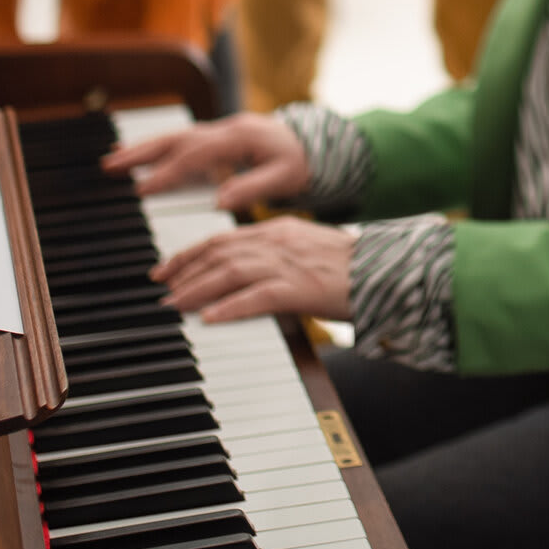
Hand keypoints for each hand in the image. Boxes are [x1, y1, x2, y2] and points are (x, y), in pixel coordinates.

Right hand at [102, 111, 308, 210]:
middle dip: (141, 152)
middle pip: (175, 139)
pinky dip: (156, 148)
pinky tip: (137, 157)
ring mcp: (217, 131)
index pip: (196, 155)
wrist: (310, 142)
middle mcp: (224, 130)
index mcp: (239, 139)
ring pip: (173, 137)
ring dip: (142, 148)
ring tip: (112, 160)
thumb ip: (253, 188)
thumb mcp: (285, 177)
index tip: (143, 188)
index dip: (168, 171)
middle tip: (110, 165)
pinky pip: (180, 141)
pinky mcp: (214, 138)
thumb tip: (220, 201)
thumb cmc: (298, 161)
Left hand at [152, 216, 352, 322]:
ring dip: (197, 288)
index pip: (223, 237)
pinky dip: (230, 307)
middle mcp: (279, 242)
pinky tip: (209, 318)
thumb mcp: (307, 253)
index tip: (166, 269)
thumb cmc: (352, 269)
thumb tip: (245, 275)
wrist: (388, 272)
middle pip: (219, 252)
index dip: (190, 253)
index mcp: (280, 230)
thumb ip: (277, 257)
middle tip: (160, 288)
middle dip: (184, 270)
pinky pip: (256, 297)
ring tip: (174, 304)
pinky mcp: (300, 289)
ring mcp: (289, 264)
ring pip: (230, 272)